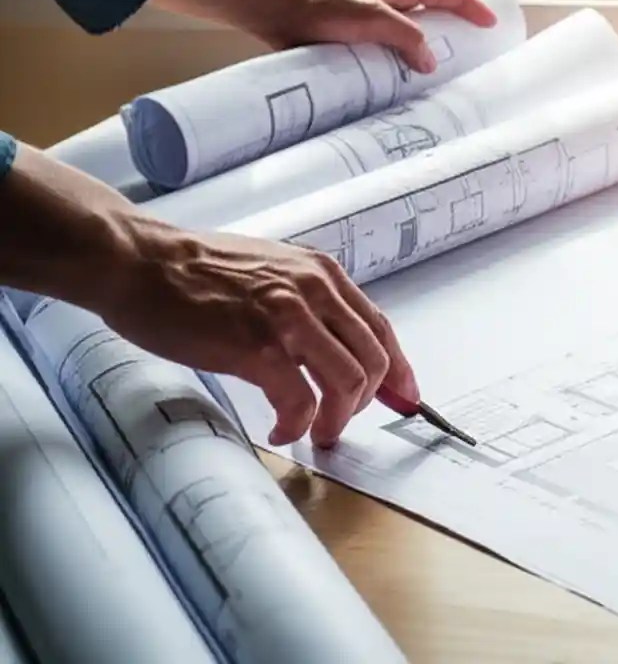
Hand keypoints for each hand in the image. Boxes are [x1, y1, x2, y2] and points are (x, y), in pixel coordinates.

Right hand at [99, 218, 417, 448]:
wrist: (137, 260)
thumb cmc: (193, 270)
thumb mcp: (270, 269)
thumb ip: (305, 301)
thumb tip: (332, 346)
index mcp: (321, 273)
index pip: (381, 328)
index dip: (399, 370)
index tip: (403, 397)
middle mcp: (314, 291)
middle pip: (373, 360)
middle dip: (364, 403)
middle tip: (338, 424)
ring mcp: (288, 318)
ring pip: (348, 382)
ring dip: (337, 420)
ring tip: (315, 434)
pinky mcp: (256, 347)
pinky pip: (299, 401)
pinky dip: (296, 425)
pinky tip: (280, 431)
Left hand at [258, 0, 496, 71]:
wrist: (275, 14)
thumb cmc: (317, 6)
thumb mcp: (371, 16)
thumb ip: (406, 37)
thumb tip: (429, 62)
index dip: (469, 6)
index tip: (490, 23)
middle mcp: (385, 5)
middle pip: (430, 17)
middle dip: (452, 36)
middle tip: (470, 57)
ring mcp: (371, 25)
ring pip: (409, 42)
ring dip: (424, 60)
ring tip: (439, 82)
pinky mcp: (356, 46)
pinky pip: (388, 60)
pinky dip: (400, 74)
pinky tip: (403, 91)